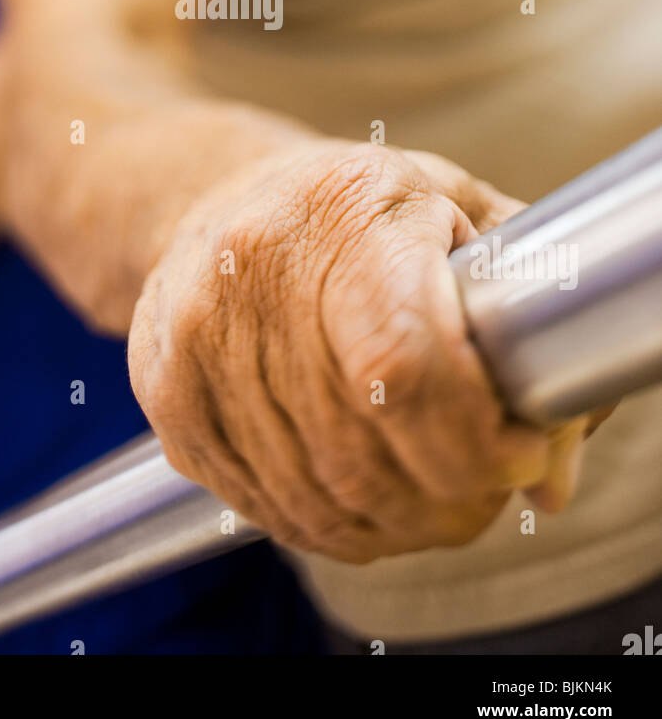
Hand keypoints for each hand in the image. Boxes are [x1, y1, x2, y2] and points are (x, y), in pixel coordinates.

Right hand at [129, 141, 579, 563]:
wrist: (216, 195)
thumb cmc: (358, 209)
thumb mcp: (461, 215)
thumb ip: (529, 321)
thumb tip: (553, 468)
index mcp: (344, 208)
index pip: (406, 364)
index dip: (471, 438)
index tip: (517, 452)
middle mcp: (253, 268)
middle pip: (364, 451)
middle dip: (448, 497)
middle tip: (486, 487)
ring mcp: (194, 336)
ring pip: (316, 495)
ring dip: (394, 522)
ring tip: (431, 493)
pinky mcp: (165, 393)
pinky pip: (262, 505)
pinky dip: (328, 523)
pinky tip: (362, 493)